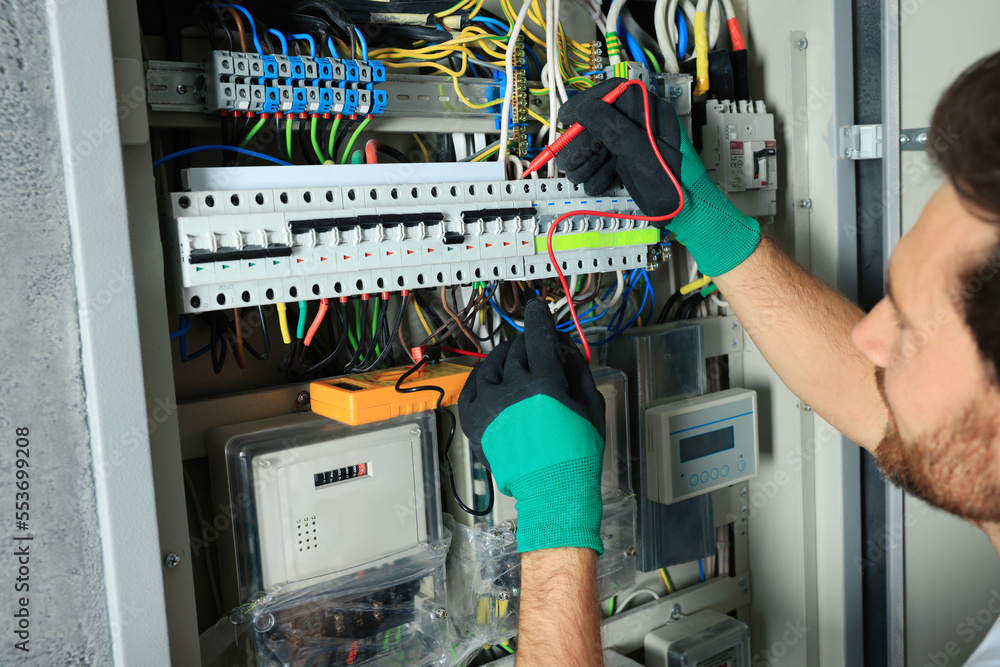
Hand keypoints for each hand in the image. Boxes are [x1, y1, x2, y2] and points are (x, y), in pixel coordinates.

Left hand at [457, 300, 605, 552]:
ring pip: (493, 364)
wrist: (552, 489)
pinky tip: (493, 377)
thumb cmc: (577, 452)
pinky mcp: (473, 420)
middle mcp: (511, 390)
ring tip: (516, 364)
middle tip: (539, 350)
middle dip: (530, 344)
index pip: (539, 337)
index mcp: (544, 384)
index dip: (539, 318)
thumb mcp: (591, 407)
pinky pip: (473, 385)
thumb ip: (578, 370)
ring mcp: (488, 405)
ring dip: (506, 358)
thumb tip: (566, 347)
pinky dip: (484, 376)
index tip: (538, 308)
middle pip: (518, 350)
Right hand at [558, 78, 760, 276]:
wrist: (689, 215)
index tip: (566, 118)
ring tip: (579, 178)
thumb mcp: (642, 156)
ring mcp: (634, 141)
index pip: (614, 92)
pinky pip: (604, 159)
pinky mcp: (629, 160)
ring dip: (584, 161)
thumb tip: (585, 110)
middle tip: (568, 161)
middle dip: (581, 143)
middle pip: (600, 120)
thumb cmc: (674, 186)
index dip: (586, 102)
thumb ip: (614, 130)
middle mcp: (641, 123)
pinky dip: (595, 173)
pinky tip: (595, 185)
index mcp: (652, 112)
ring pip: (598, 142)